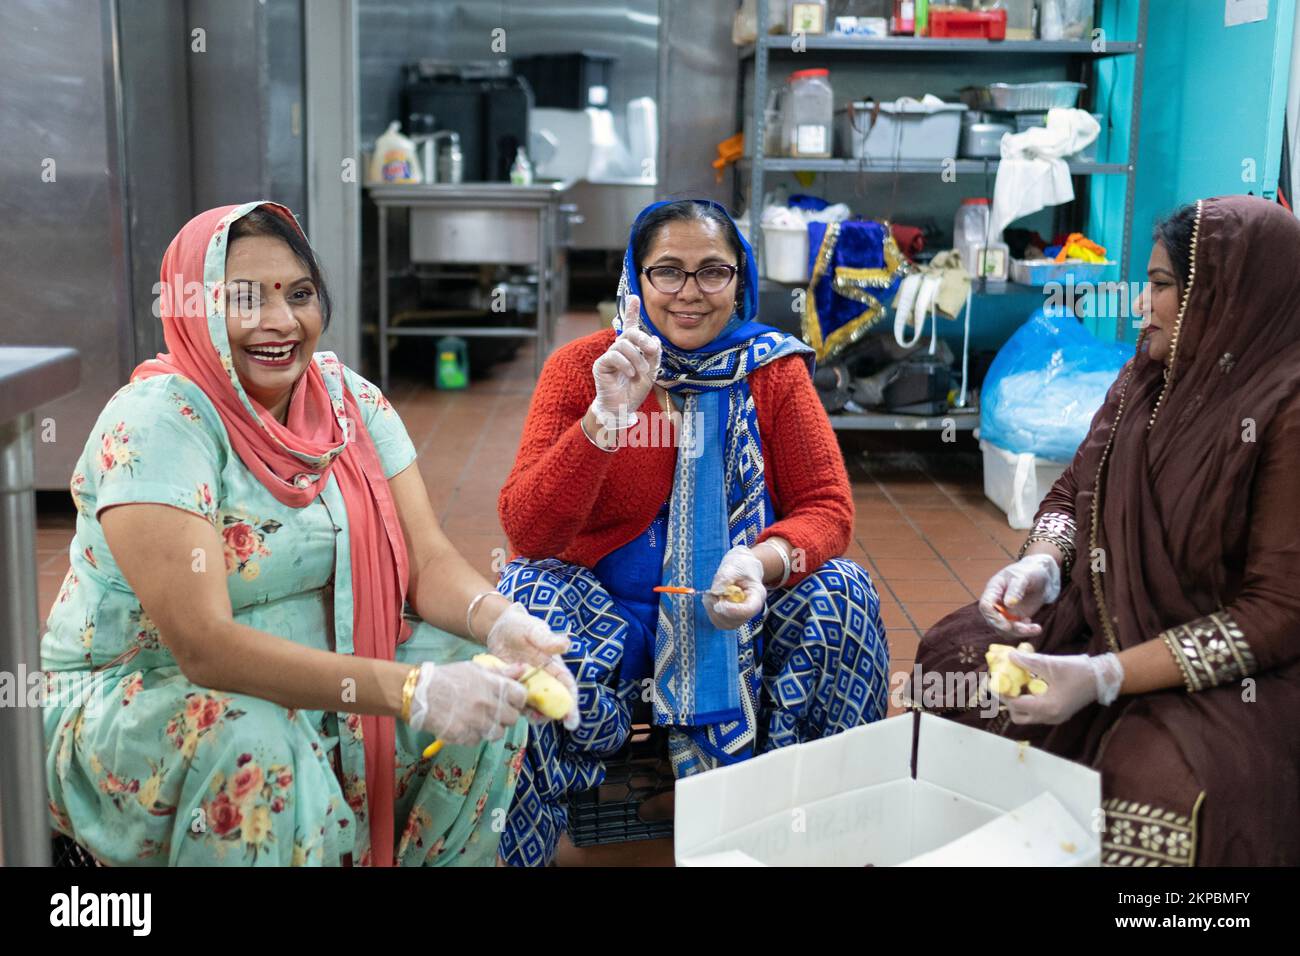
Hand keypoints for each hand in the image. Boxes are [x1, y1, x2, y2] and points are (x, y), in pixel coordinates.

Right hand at [406, 660, 528, 744]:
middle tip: (493, 709)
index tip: (510, 699)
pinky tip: (465, 725)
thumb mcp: (475, 669)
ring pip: (498, 733)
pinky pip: (480, 740)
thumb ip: (501, 672)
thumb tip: (523, 669)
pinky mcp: (466, 737)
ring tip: (478, 718)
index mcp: (493, 686)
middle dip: (506, 714)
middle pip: (513, 718)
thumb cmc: (447, 678)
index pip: (521, 697)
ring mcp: (478, 723)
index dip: (517, 699)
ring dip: (492, 727)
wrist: (418, 694)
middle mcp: (489, 705)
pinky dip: (475, 735)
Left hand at [486, 602, 579, 730]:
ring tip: (527, 716)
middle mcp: (544, 679)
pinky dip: (515, 708)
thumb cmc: (521, 626)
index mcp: (555, 667)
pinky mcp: (513, 687)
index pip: (567, 688)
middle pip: (553, 703)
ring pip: (535, 706)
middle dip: (551, 715)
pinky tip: (509, 707)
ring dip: (533, 715)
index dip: (571, 706)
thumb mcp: (534, 630)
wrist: (498, 628)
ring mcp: (529, 685)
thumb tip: (566, 644)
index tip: (571, 721)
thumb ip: (548, 639)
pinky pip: (516, 701)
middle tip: (541, 720)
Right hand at [590, 295, 661, 429]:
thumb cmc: (634, 390)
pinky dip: (625, 364)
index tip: (634, 296)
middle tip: (652, 350)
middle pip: (630, 333)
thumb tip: (654, 337)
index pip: (631, 327)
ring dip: (636, 358)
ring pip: (622, 344)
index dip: (632, 311)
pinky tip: (630, 373)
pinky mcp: (601, 365)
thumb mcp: (651, 372)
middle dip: (643, 339)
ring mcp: (609, 357)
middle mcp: (619, 350)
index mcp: (631, 350)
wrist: (622, 409)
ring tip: (640, 372)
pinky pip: (613, 356)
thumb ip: (653, 356)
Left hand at [701, 545, 765, 629]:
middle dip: (719, 610)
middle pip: (736, 620)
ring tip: (709, 596)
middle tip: (709, 596)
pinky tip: (709, 600)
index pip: (748, 610)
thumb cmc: (741, 565)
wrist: (743, 567)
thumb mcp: (734, 566)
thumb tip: (715, 591)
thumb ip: (724, 577)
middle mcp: (751, 609)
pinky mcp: (732, 617)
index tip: (719, 603)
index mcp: (757, 595)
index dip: (733, 610)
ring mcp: (742, 615)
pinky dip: (711, 613)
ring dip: (713, 612)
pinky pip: (720, 622)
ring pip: (726, 624)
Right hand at [978, 553, 1060, 636]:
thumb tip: (1008, 604)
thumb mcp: (1023, 576)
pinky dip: (1026, 632)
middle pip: (994, 621)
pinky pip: (1016, 631)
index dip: (993, 617)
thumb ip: (1015, 589)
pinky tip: (1035, 626)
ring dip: (1019, 632)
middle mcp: (996, 603)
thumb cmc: (1029, 572)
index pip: (985, 606)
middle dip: (1009, 628)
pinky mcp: (1016, 619)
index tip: (1007, 625)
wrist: (1042, 576)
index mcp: (993, 590)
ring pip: (1004, 630)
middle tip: (1026, 629)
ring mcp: (1005, 612)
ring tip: (1036, 628)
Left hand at [998, 650, 1123, 724]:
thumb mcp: (1050, 664)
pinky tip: (1030, 685)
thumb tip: (1008, 657)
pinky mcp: (1058, 714)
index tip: (995, 680)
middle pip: (1018, 716)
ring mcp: (1055, 718)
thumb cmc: (1078, 670)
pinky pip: (1037, 712)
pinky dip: (1029, 701)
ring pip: (1027, 715)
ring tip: (1017, 683)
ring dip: (1018, 701)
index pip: (1016, 705)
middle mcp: (1050, 717)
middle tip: (1005, 683)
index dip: (1003, 693)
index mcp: (1048, 707)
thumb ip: (1027, 662)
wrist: (1103, 678)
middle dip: (1008, 701)